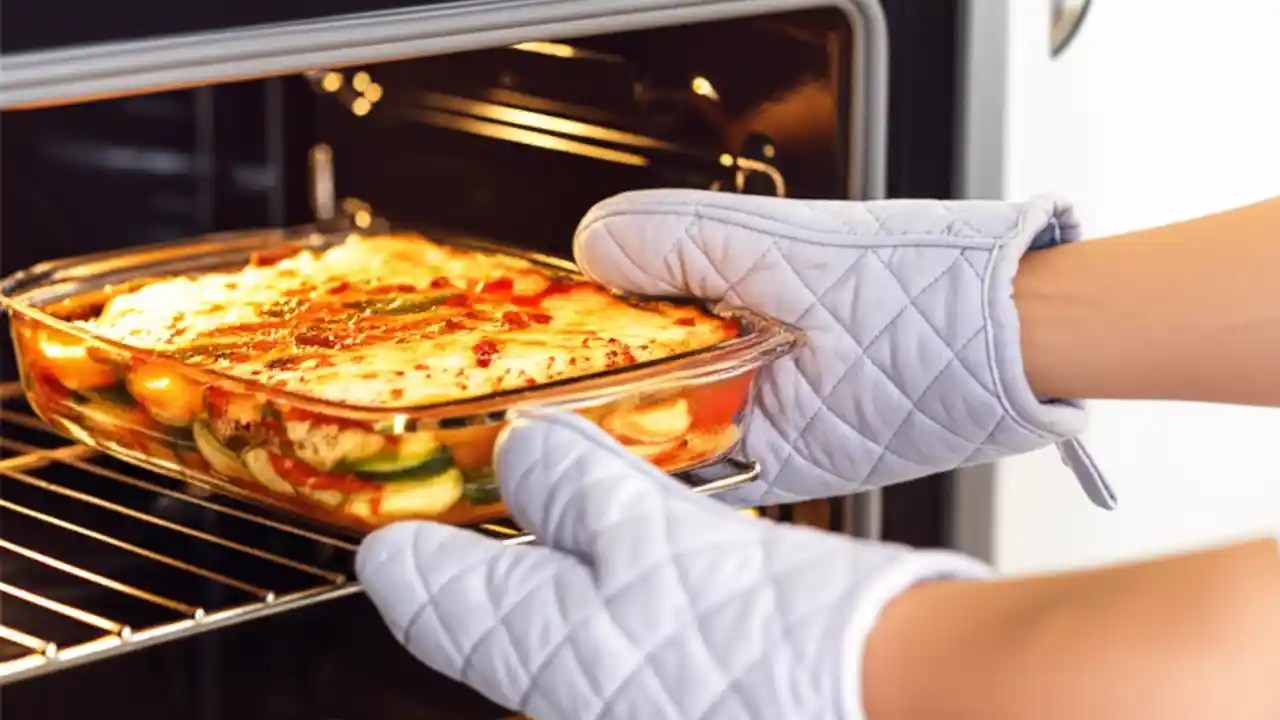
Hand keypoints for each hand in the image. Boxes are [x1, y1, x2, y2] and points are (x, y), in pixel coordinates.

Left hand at [356, 411, 986, 719]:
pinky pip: (625, 637)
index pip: (446, 607)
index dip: (409, 571)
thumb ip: (574, 488)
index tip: (381, 548)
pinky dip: (615, 593)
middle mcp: (580, 690)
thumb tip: (522, 447)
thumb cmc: (769, 638)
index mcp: (551, 651)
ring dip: (543, 580)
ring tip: (544, 531)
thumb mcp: (651, 535)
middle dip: (469, 578)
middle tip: (449, 536)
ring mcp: (636, 696)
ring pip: (562, 632)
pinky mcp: (691, 688)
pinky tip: (642, 569)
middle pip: (499, 628)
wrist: (883, 702)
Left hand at [573, 189, 1113, 507]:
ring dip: (706, 329)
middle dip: (652, 350)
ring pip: (729, 377)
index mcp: (767, 452)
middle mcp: (790, 455)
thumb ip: (684, 245)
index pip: (651, 436)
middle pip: (683, 403)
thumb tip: (602, 243)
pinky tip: (755, 288)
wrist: (1038, 313)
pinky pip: (774, 361)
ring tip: (689, 282)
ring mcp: (820, 427)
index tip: (577, 341)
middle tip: (623, 295)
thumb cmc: (942, 314)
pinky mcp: (847, 394)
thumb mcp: (785, 259)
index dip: (607, 384)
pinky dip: (753, 324)